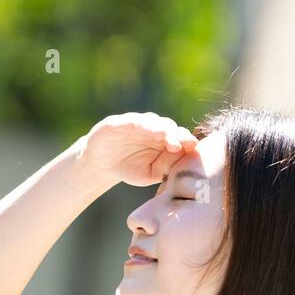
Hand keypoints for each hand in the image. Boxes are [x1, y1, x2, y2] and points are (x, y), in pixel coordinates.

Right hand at [72, 112, 198, 186]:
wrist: (102, 166)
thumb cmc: (131, 168)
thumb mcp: (153, 173)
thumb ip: (168, 167)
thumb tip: (186, 160)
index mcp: (163, 140)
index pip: (179, 136)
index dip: (186, 139)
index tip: (193, 146)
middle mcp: (151, 129)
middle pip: (168, 126)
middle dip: (176, 134)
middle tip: (181, 144)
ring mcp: (134, 124)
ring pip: (151, 121)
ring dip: (160, 128)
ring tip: (166, 137)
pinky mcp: (116, 123)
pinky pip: (128, 121)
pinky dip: (137, 124)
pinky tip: (144, 129)